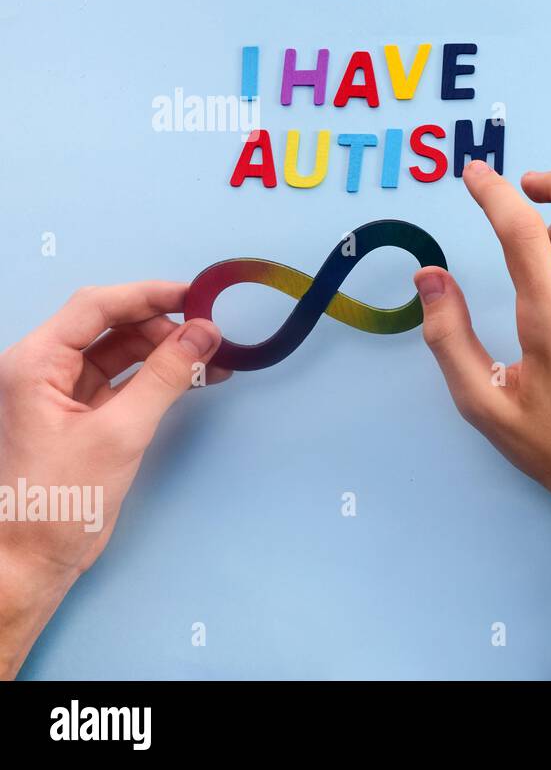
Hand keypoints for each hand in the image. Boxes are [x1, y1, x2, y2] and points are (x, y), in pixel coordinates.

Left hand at [0, 282, 226, 678]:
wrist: (32, 559)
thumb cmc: (58, 499)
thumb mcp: (120, 432)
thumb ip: (166, 377)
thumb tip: (204, 334)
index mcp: (35, 363)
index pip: (96, 307)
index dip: (149, 295)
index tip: (197, 296)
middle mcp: (44, 369)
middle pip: (111, 326)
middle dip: (164, 326)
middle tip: (212, 335)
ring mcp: (62, 392)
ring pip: (121, 351)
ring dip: (167, 351)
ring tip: (213, 358)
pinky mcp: (82, 415)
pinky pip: (125, 379)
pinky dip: (160, 376)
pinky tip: (196, 378)